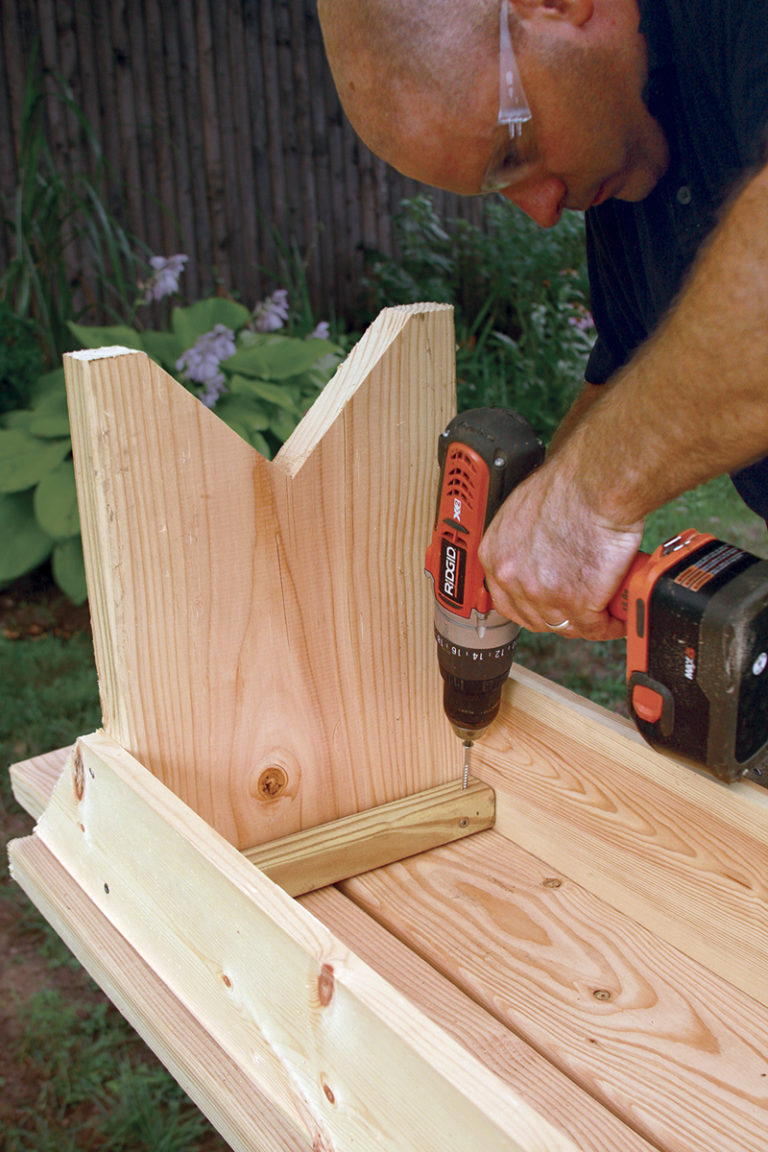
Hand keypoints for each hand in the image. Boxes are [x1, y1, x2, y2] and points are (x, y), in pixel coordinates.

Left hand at [477, 457, 642, 640]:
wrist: (596, 483)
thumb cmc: (569, 484)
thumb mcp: (524, 510)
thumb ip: (523, 541)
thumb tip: (537, 551)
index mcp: (495, 555)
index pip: (505, 599)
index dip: (530, 606)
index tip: (547, 605)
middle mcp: (513, 578)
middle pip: (534, 617)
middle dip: (558, 616)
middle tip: (578, 610)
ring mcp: (543, 594)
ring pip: (565, 625)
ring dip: (585, 622)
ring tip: (602, 613)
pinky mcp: (578, 603)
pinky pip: (596, 627)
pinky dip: (611, 625)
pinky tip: (619, 618)